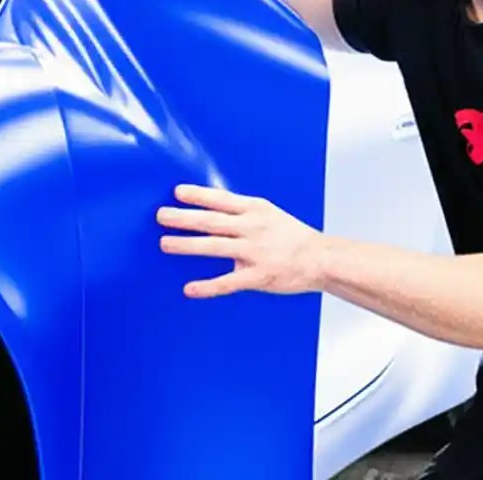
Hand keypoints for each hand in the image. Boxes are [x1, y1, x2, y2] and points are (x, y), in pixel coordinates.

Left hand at [157, 184, 328, 298]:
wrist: (321, 259)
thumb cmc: (293, 237)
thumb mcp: (269, 214)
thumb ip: (242, 212)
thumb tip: (211, 208)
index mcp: (256, 210)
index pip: (221, 199)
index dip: (198, 195)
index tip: (177, 193)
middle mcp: (253, 228)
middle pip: (211, 221)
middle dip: (183, 218)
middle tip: (161, 216)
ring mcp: (254, 253)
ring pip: (213, 247)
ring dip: (186, 245)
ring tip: (164, 243)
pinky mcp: (257, 276)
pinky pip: (227, 282)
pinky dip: (207, 286)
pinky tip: (190, 288)